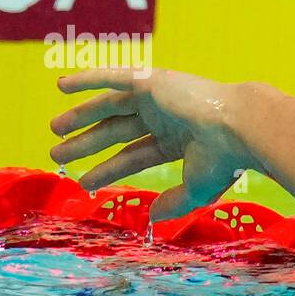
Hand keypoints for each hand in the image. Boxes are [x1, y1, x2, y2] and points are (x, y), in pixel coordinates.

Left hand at [50, 68, 254, 221]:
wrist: (239, 129)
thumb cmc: (224, 160)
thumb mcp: (197, 188)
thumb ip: (174, 201)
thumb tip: (153, 217)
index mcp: (177, 140)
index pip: (134, 155)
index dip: (107, 169)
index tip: (84, 182)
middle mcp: (164, 117)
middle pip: (116, 132)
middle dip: (87, 143)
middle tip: (58, 155)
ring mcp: (157, 97)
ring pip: (110, 107)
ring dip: (81, 117)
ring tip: (55, 130)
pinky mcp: (150, 81)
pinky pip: (113, 78)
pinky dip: (88, 79)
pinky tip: (62, 86)